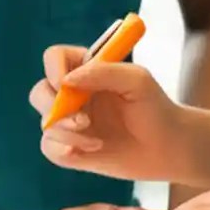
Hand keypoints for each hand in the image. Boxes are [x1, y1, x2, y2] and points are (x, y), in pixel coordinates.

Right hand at [29, 46, 193, 183]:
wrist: (169, 148)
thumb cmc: (156, 107)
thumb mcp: (137, 80)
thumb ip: (104, 72)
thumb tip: (66, 81)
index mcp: (86, 70)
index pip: (54, 58)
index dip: (53, 69)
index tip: (65, 84)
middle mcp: (73, 94)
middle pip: (40, 92)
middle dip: (54, 108)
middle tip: (83, 121)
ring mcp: (71, 122)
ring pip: (45, 123)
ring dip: (65, 132)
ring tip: (96, 142)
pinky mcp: (73, 148)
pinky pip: (50, 148)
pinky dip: (63, 150)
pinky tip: (88, 151)